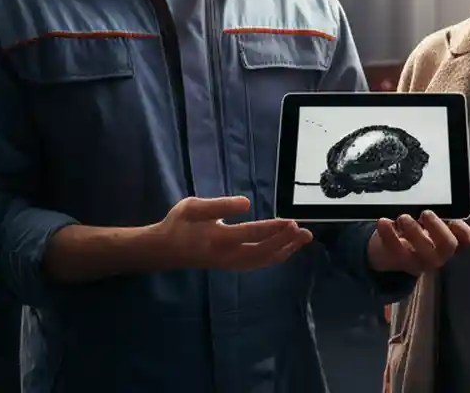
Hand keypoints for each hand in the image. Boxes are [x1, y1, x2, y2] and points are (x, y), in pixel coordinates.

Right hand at [150, 196, 311, 270]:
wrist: (163, 250)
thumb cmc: (179, 224)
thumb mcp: (193, 207)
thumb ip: (220, 205)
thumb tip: (247, 203)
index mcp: (219, 239)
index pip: (253, 234)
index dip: (274, 229)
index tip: (292, 221)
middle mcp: (228, 255)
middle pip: (263, 252)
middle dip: (287, 242)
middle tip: (306, 231)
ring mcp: (230, 264)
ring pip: (263, 261)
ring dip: (285, 251)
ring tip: (303, 240)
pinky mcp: (231, 266)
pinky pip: (258, 264)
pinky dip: (275, 257)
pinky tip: (287, 249)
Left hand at [367, 210, 469, 275]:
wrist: (386, 252)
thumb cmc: (413, 232)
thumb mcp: (426, 224)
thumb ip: (440, 216)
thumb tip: (449, 209)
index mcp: (447, 242)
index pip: (465, 240)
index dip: (465, 233)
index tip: (455, 221)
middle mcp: (437, 255)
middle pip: (447, 246)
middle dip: (438, 228)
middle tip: (425, 213)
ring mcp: (418, 261)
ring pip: (422, 251)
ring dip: (414, 231)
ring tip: (403, 217)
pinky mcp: (398, 261)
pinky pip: (395, 250)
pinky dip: (388, 234)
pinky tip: (383, 222)